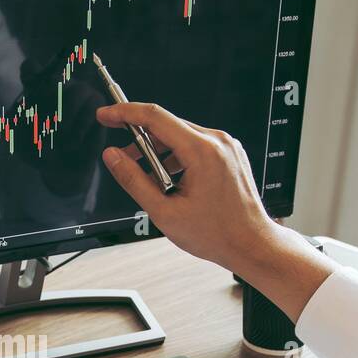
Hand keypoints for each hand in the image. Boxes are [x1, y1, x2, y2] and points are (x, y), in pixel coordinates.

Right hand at [96, 102, 335, 321]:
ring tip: (152, 183)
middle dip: (141, 142)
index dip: (124, 113)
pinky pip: (196, 146)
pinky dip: (178, 158)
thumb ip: (134, 181)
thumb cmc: (217, 233)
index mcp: (202, 151)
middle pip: (167, 126)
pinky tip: (172, 183)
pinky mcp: (229, 154)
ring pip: (181, 136)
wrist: (251, 244)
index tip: (106, 115)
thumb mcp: (164, 211)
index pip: (155, 117)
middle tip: (124, 161)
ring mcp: (226, 147)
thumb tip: (113, 157)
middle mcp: (217, 142)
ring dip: (159, 153)